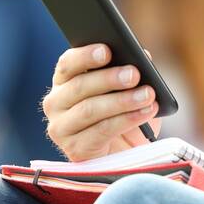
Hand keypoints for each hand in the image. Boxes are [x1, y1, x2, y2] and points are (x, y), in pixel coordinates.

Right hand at [42, 44, 161, 162]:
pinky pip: (101, 131)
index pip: (67, 63)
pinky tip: (145, 112)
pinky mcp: (74, 150)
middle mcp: (55, 103)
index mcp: (64, 81)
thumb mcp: (128, 89)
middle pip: (79, 86)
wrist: (125, 152)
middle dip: (110, 78)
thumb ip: (130, 69)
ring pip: (90, 109)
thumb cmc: (123, 113)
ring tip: (148, 94)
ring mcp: (61, 128)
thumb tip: (143, 56)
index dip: (85, 55)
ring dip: (122, 100)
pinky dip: (126, 120)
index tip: (107, 51)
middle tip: (135, 74)